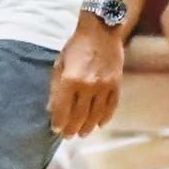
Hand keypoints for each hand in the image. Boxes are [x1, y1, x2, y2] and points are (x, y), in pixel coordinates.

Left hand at [50, 20, 124, 137]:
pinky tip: (100, 124)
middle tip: (68, 136)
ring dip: (89, 126)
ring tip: (82, 134)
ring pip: (96, 113)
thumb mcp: (59, 65)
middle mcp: (88, 86)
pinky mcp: (116, 83)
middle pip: (80, 114)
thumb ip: (56, 88)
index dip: (59, 121)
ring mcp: (105, 86)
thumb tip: (52, 108)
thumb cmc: (75, 47)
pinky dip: (106, 116)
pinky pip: (112, 105)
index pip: (62, 108)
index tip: (55, 129)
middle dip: (72, 128)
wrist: (101, 32)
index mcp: (70, 80)